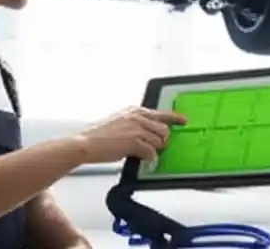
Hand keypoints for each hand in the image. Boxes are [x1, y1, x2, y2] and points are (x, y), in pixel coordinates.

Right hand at [72, 106, 187, 163]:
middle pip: (164, 130)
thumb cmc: (99, 136)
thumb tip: (151, 134)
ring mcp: (137, 129)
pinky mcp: (134, 141)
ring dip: (154, 150)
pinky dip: (148, 158)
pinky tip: (141, 158)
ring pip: (159, 142)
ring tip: (142, 153)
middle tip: (155, 147)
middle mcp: (137, 117)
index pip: (161, 113)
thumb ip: (136, 125)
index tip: (183, 121)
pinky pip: (151, 152)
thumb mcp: (120, 122)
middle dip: (162, 140)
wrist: (85, 143)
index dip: (175, 118)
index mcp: (135, 111)